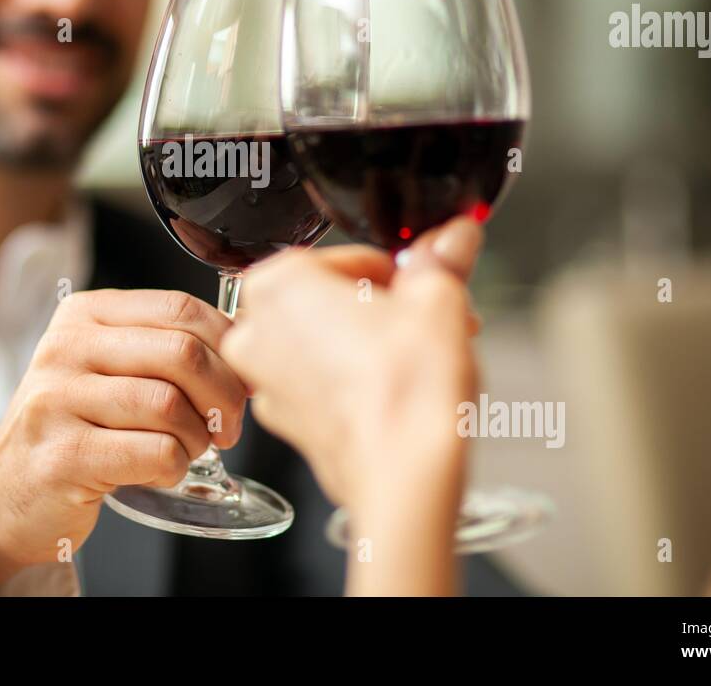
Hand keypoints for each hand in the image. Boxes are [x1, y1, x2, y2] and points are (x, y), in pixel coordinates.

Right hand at [0, 289, 243, 589]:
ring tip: (188, 449)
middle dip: (224, 394)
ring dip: (197, 437)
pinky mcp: (63, 455)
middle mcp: (66, 348)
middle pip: (182, 353)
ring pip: (170, 405)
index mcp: (84, 314)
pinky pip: (155, 452)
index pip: (179, 308)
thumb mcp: (108, 368)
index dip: (228, 345)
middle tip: (228, 425)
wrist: (11, 493)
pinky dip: (175, 466)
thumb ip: (163, 348)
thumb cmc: (76, 427)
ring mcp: (58, 400)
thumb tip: (245, 348)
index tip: (242, 380)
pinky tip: (161, 470)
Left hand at [220, 218, 482, 510]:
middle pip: (332, 299)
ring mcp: (266, 382)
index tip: (424, 285)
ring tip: (423, 355)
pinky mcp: (288, 423)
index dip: (398, 271)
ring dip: (374, 342)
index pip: (348, 257)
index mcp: (277, 283)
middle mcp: (257, 331)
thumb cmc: (406, 388)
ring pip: (327, 342)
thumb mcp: (437, 298)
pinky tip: (398, 390)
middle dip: (386, 307)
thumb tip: (453, 237)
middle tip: (432, 319)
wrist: (404, 474)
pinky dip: (357, 381)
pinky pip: (323, 384)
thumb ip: (442, 259)